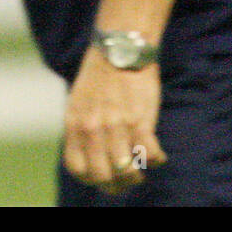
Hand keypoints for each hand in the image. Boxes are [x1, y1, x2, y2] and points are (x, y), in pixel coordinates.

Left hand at [62, 45, 167, 196]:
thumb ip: (81, 128)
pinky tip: (156, 154)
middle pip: (102, 176)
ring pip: (126, 171)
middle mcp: (93, 127)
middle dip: (115, 184)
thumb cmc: (100, 75)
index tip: (102, 177)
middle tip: (125, 179)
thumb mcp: (79, 101)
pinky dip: (156, 160)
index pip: (77, 168)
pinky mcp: (140, 119)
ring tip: (139, 169)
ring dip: (136, 176)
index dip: (90, 179)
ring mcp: (117, 125)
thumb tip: (88, 156)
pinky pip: (150, 155)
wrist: (120, 48)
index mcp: (75, 122)